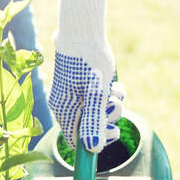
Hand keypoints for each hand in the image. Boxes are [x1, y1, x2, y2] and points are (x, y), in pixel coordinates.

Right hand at [48, 0, 124, 151]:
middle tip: (114, 104)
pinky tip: (115, 84)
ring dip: (112, 104)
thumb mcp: (96, 95)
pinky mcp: (82, 85)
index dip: (95, 140)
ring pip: (97, 111)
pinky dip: (109, 94)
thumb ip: (94, 122)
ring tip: (115, 90)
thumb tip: (93, 149)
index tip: (111, 130)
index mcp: (64, 111)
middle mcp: (66, 105)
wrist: (83, 30)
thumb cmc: (89, 61)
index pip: (76, 140)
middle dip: (108, 119)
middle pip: (90, 127)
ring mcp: (74, 95)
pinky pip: (98, 99)